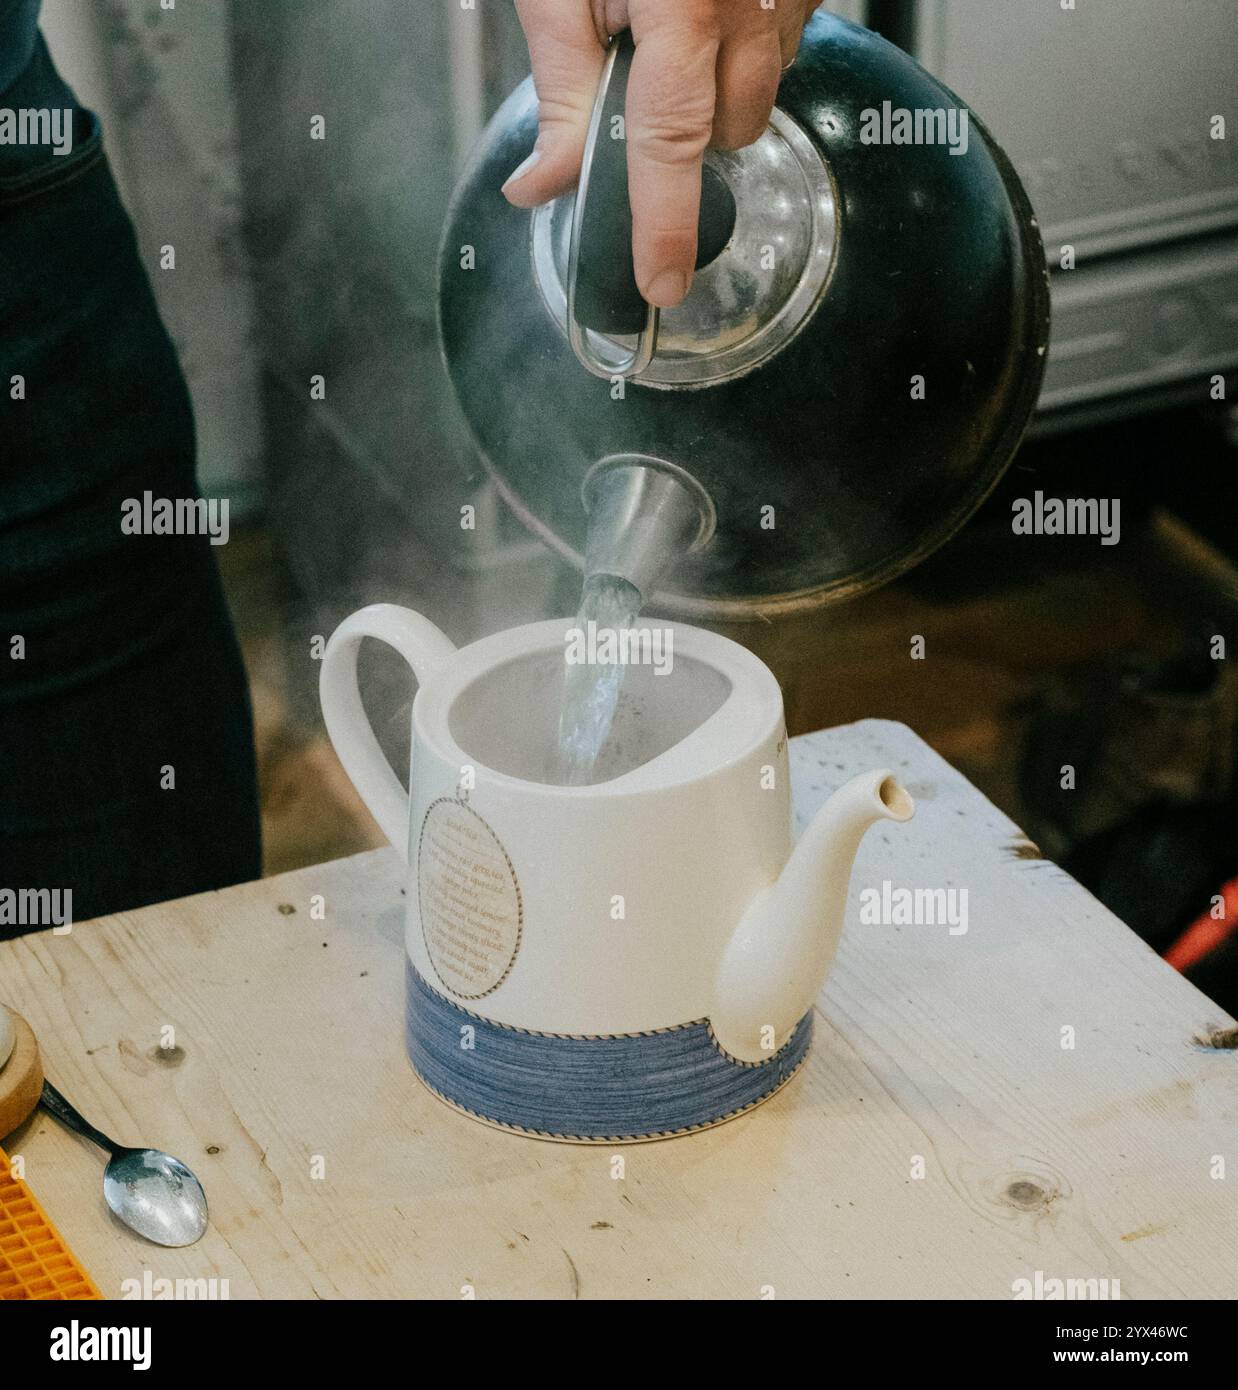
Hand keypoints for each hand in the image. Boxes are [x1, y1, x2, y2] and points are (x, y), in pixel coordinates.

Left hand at [503, 0, 813, 307]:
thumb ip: (557, 82)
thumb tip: (542, 181)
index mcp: (679, 4)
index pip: (668, 147)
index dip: (663, 226)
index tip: (661, 283)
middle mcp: (750, 1)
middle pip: (727, 130)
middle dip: (686, 136)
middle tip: (639, 76)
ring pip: (762, 91)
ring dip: (719, 91)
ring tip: (673, 24)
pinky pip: (787, 42)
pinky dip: (748, 46)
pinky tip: (712, 3)